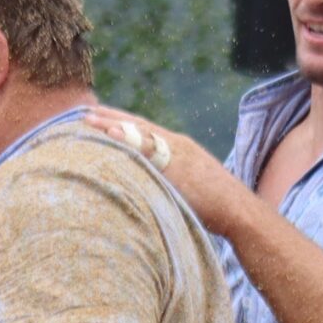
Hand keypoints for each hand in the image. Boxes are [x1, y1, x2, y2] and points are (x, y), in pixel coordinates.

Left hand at [84, 106, 238, 236]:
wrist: (238, 211)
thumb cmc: (217, 207)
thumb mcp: (190, 188)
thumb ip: (170, 183)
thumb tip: (152, 194)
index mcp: (179, 148)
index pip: (145, 130)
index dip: (122, 122)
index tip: (100, 116)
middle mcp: (177, 144)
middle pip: (138, 125)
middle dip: (111, 118)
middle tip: (84, 112)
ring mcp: (177, 153)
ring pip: (140, 133)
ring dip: (113, 126)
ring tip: (88, 119)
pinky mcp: (178, 165)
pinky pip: (148, 150)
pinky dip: (129, 140)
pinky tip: (111, 135)